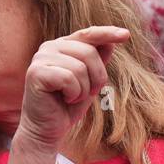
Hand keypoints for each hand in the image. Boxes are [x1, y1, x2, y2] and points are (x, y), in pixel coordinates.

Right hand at [14, 26, 129, 154]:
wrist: (46, 130)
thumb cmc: (67, 106)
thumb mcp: (89, 81)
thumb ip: (97, 61)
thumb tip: (111, 42)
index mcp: (61, 46)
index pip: (88, 34)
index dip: (107, 33)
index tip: (126, 35)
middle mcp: (49, 47)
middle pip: (89, 52)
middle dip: (97, 77)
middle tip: (87, 93)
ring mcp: (40, 59)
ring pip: (80, 67)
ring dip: (83, 89)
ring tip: (72, 98)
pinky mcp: (36, 73)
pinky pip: (68, 78)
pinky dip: (73, 94)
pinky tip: (65, 100)